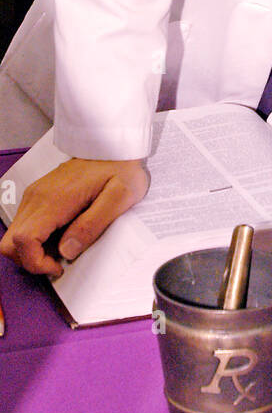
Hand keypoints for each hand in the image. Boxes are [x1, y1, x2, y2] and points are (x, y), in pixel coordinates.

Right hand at [0, 159, 148, 276]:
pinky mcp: (39, 195)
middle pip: (10, 241)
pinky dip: (37, 238)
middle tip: (58, 261)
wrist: (115, 146)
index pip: (23, 240)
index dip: (36, 262)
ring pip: (14, 235)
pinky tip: (62, 234)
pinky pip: (26, 225)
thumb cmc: (119, 168)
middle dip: (30, 260)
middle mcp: (37, 196)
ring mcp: (35, 195)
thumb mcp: (119, 197)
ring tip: (64, 245)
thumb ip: (92, 225)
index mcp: (54, 198)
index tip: (58, 266)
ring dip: (34, 250)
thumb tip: (67, 250)